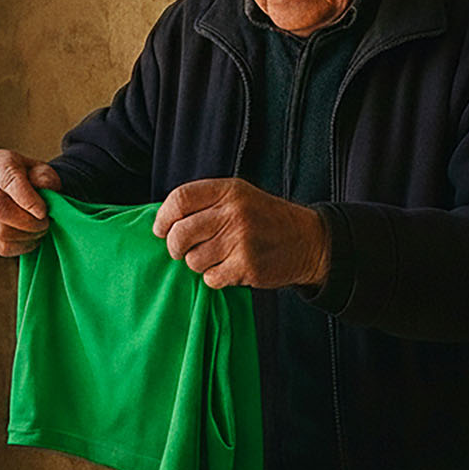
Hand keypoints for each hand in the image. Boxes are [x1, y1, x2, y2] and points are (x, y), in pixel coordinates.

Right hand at [0, 149, 62, 256]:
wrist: (20, 189)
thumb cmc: (32, 177)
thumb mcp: (43, 170)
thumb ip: (45, 177)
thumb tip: (44, 188)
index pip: (9, 181)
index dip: (28, 200)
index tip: (43, 212)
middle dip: (27, 221)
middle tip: (44, 223)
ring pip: (0, 232)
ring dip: (27, 235)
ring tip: (40, 228)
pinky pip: (2, 246)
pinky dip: (22, 245)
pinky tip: (31, 235)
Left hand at [153, 178, 329, 289]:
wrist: (308, 241)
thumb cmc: (266, 219)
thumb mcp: (240, 197)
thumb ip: (206, 203)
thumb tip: (163, 222)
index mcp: (229, 191)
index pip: (180, 199)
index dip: (163, 217)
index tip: (160, 230)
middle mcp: (234, 213)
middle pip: (180, 233)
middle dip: (174, 246)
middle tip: (181, 250)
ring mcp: (241, 240)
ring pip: (193, 260)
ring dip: (198, 264)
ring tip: (216, 258)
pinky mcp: (248, 266)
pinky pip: (211, 278)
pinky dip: (215, 278)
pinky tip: (230, 269)